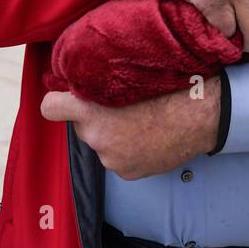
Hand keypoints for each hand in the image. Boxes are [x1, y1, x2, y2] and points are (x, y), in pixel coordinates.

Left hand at [40, 80, 219, 179]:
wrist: (198, 116)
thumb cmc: (167, 87)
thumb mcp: (129, 74)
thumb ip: (100, 80)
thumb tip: (85, 76)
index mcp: (91, 110)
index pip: (50, 108)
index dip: (57, 102)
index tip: (65, 99)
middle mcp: (95, 136)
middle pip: (82, 125)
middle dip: (95, 118)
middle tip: (121, 106)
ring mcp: (111, 159)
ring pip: (102, 143)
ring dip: (114, 136)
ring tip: (141, 122)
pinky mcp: (127, 173)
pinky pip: (119, 159)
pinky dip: (129, 151)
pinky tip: (149, 138)